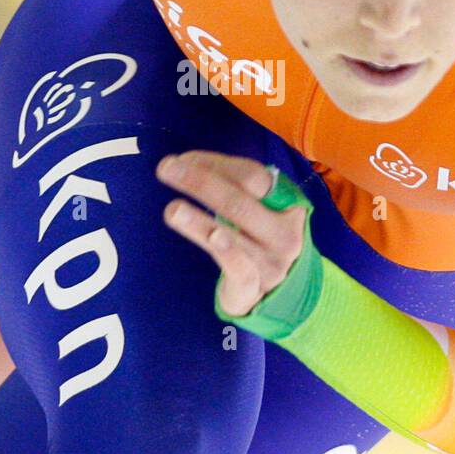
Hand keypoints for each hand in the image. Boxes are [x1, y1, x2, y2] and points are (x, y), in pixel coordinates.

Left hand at [157, 150, 308, 315]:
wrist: (279, 293)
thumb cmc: (260, 240)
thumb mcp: (255, 210)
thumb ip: (229, 184)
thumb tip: (184, 163)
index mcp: (287, 203)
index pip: (252, 176)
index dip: (216, 165)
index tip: (181, 160)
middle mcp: (284, 230)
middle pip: (239, 201)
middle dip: (201, 182)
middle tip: (167, 168)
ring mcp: (273, 261)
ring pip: (235, 234)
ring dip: (200, 220)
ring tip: (173, 209)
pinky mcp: (256, 287)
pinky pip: (241, 268)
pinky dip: (228, 250)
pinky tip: (213, 236)